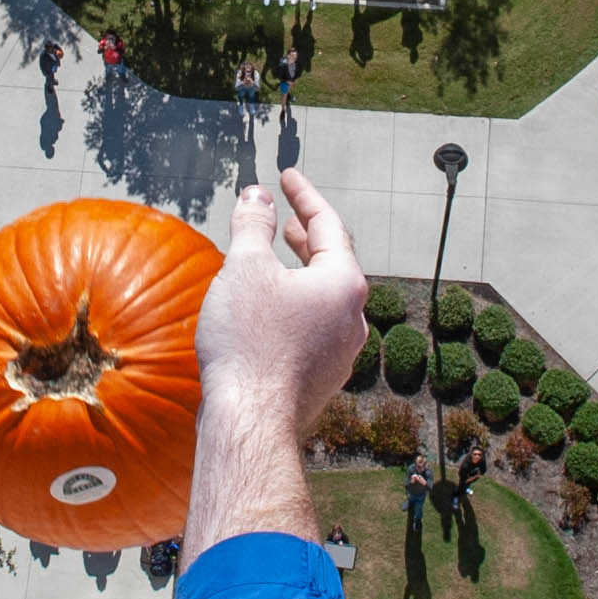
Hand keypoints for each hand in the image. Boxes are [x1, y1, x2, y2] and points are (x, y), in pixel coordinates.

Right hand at [185, 171, 367, 557]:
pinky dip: (293, 308)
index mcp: (344, 284)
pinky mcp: (321, 379)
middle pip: (333, 264)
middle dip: (306, 238)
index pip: (328, 225)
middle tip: (287, 221)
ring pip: (322, 300)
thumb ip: (252, 225)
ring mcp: (341, 353)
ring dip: (299, 276)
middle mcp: (352, 318)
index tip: (287, 177)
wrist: (250, 422)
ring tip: (273, 265)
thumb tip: (257, 195)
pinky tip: (266, 315)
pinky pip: (312, 330)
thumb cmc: (249, 340)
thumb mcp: (245, 267)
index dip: (304, 195)